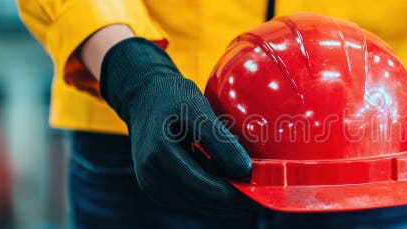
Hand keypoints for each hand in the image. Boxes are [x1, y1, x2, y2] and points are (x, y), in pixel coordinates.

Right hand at [99, 37, 256, 214]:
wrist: (143, 97)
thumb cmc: (170, 96)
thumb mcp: (197, 108)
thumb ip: (221, 141)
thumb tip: (245, 171)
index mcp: (159, 157)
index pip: (207, 188)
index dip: (237, 193)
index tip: (262, 190)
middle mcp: (152, 178)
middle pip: (204, 201)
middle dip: (234, 199)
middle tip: (262, 192)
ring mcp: (153, 186)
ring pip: (199, 203)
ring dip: (224, 198)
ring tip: (249, 186)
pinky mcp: (158, 189)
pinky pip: (191, 197)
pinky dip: (211, 191)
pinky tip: (228, 179)